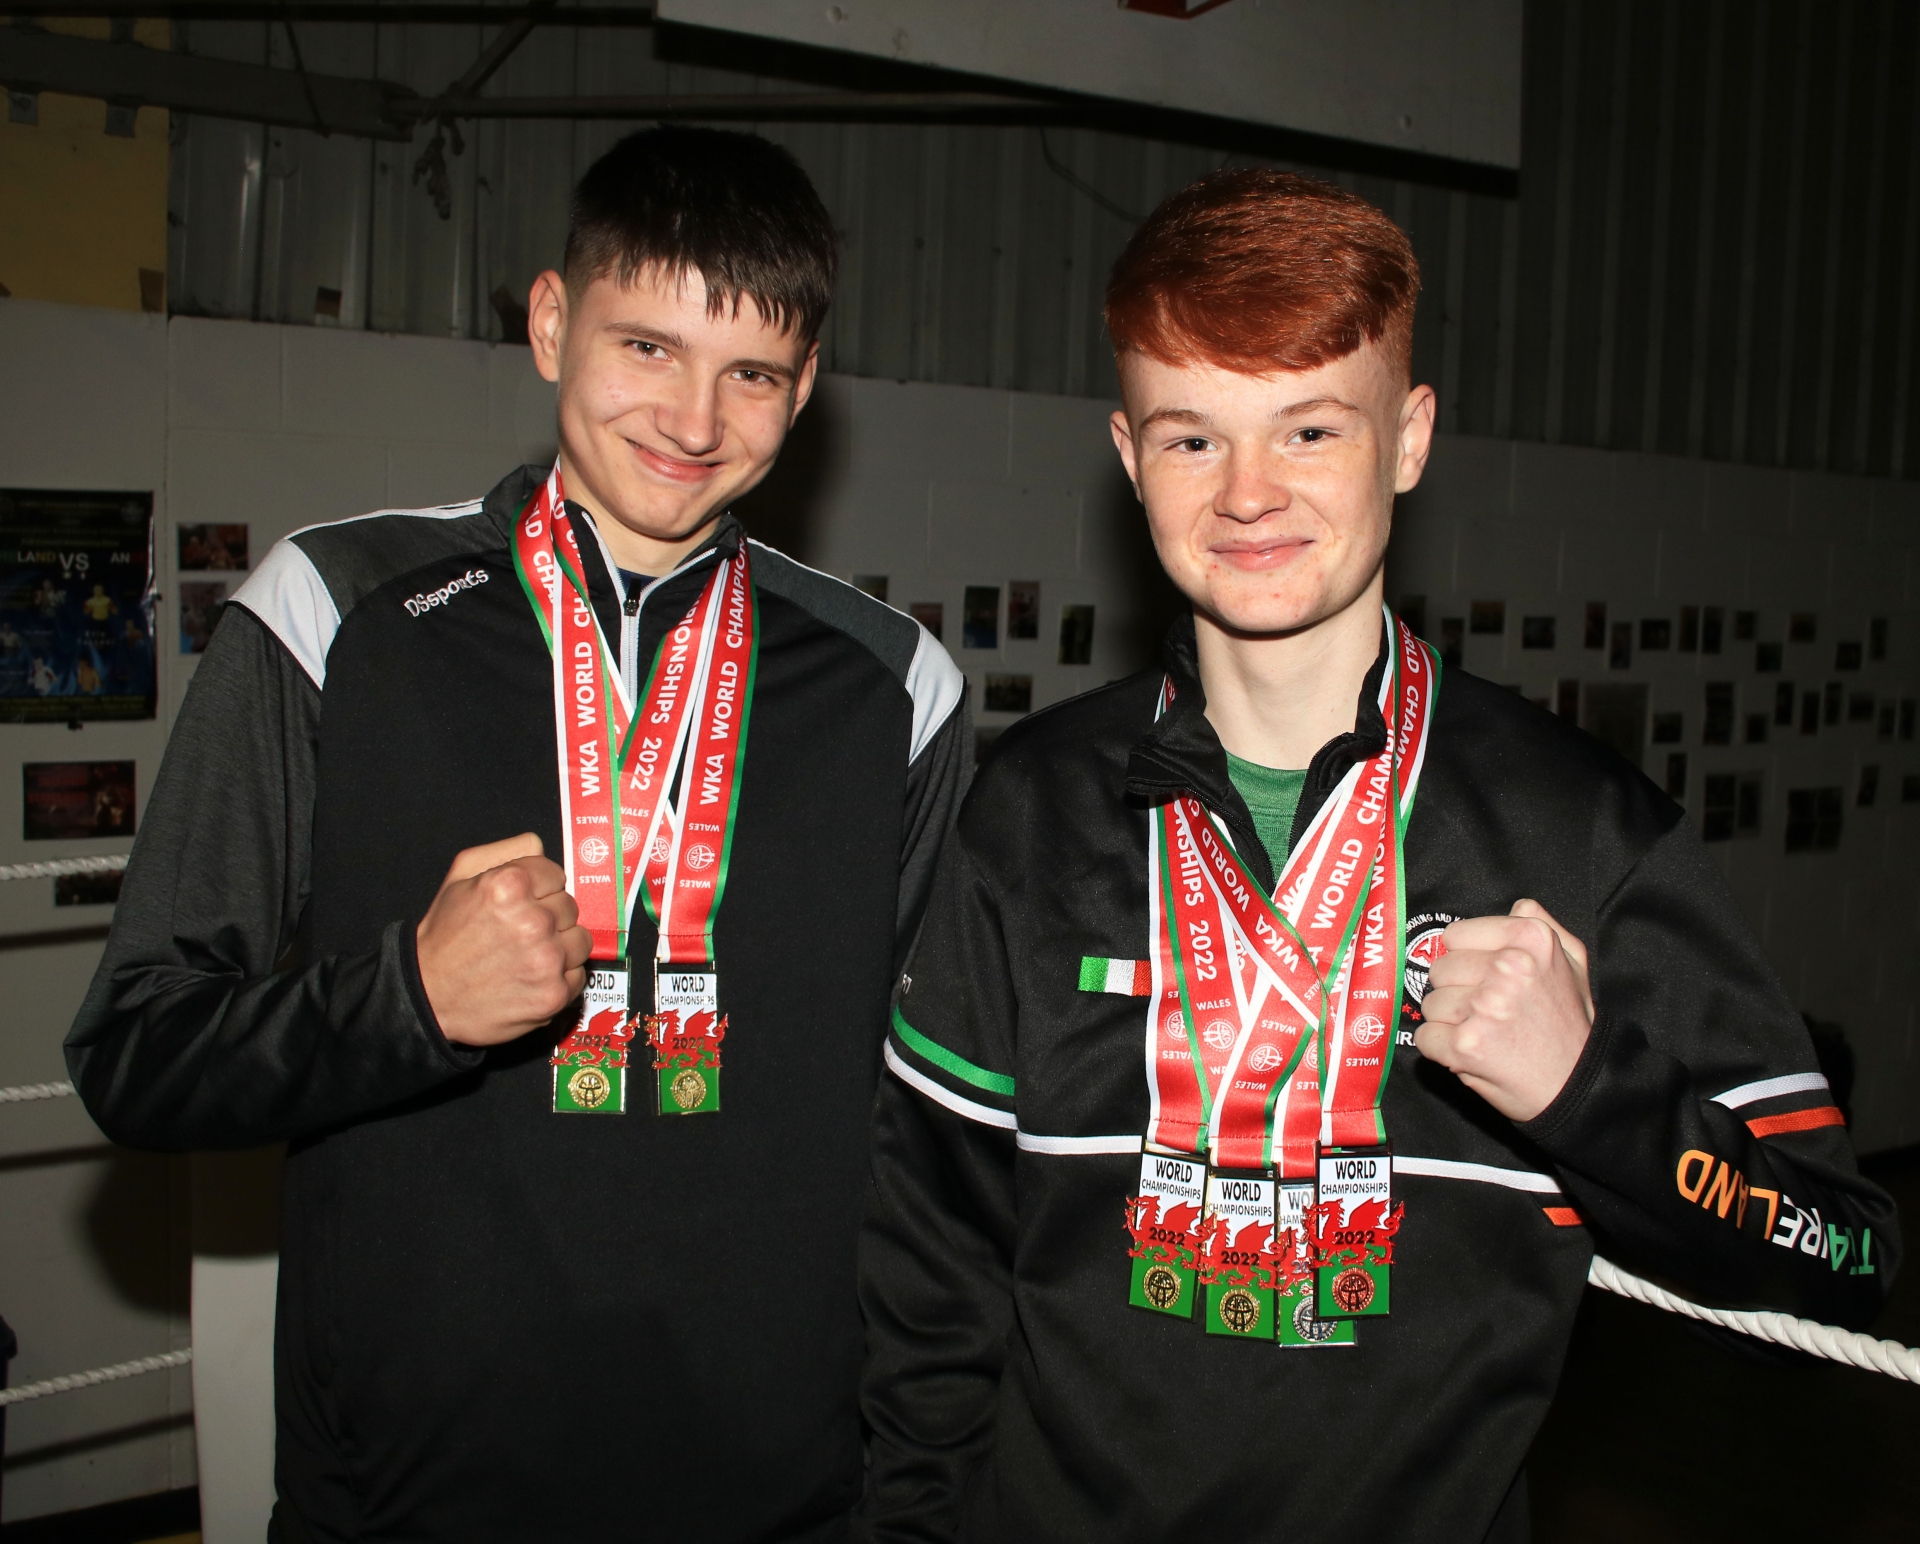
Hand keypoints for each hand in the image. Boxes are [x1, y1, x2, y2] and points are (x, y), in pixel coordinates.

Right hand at [415, 833, 591, 1046]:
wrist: (428, 995)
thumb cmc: (445, 937)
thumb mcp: (460, 878)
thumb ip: (504, 852)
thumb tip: (539, 846)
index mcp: (510, 885)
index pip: (556, 874)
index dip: (538, 888)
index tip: (523, 902)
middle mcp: (533, 921)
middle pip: (570, 906)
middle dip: (549, 916)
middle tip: (519, 932)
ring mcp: (546, 959)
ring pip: (580, 939)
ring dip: (560, 946)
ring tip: (527, 955)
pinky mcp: (554, 993)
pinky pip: (578, 975)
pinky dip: (559, 977)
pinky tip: (532, 977)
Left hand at [1414, 899, 1594, 1121]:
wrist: (1580, 1087)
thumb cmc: (1569, 1024)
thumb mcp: (1573, 963)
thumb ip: (1541, 924)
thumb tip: (1515, 904)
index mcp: (1531, 939)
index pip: (1455, 935)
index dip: (1466, 959)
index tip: (1486, 978)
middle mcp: (1508, 967)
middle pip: (1439, 968)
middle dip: (1457, 991)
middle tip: (1489, 1012)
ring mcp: (1484, 1006)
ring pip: (1430, 1002)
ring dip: (1449, 1021)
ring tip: (1486, 1033)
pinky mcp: (1465, 1043)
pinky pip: (1424, 1035)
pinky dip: (1440, 1048)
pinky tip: (1471, 1052)